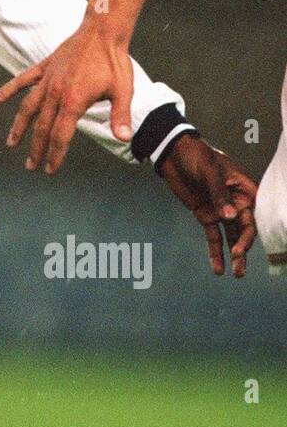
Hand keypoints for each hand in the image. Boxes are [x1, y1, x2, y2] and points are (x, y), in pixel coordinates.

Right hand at [0, 19, 133, 172]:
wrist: (103, 30)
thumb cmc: (115, 60)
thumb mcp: (123, 90)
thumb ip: (120, 115)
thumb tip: (124, 138)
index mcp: (74, 101)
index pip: (60, 135)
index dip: (54, 154)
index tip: (49, 169)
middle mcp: (56, 92)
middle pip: (41, 127)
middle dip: (35, 149)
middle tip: (30, 166)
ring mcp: (48, 79)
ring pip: (28, 107)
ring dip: (19, 127)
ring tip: (10, 142)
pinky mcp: (45, 66)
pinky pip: (23, 80)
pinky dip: (8, 89)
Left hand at [157, 134, 257, 277]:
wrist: (173, 153)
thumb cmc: (196, 156)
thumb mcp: (209, 172)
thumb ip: (220, 195)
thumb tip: (230, 216)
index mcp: (244, 189)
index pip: (253, 214)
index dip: (251, 233)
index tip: (241, 248)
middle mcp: (236, 202)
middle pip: (244, 229)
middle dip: (243, 247)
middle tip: (238, 263)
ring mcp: (221, 210)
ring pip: (231, 236)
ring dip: (234, 255)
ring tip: (236, 274)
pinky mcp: (206, 215)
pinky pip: (213, 237)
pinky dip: (215, 252)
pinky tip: (218, 269)